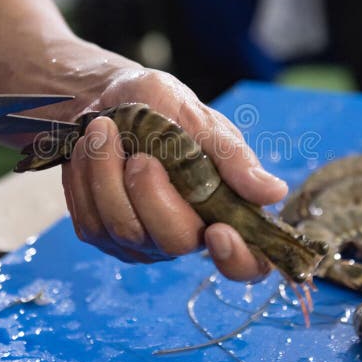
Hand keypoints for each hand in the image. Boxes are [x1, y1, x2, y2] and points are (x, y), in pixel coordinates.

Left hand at [61, 68, 288, 281]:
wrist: (107, 97)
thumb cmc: (163, 106)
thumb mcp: (201, 119)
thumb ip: (233, 157)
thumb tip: (275, 192)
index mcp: (224, 209)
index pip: (247, 264)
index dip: (237, 260)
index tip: (219, 231)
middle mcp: (185, 234)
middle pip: (173, 241)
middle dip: (151, 193)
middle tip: (140, 154)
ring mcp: (141, 240)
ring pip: (124, 230)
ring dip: (107, 173)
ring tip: (104, 130)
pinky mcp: (102, 234)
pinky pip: (90, 221)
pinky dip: (87, 177)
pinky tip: (92, 149)